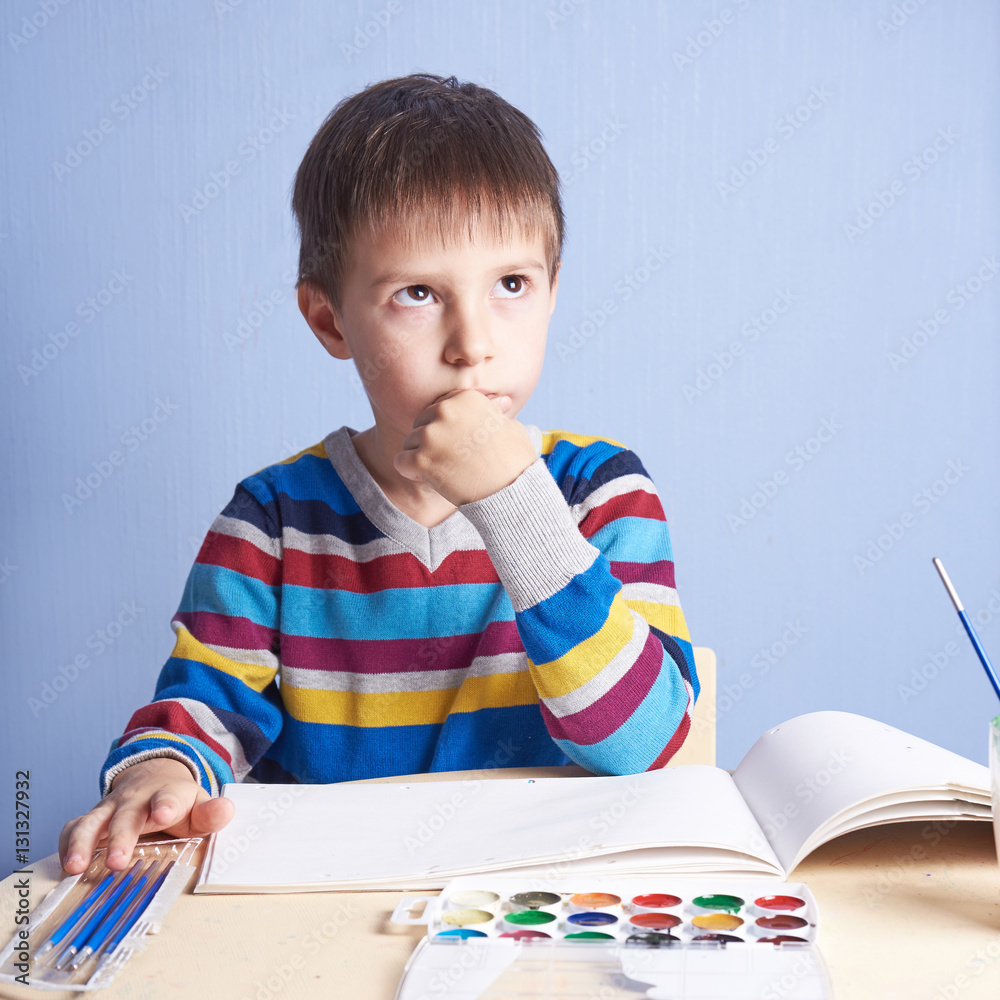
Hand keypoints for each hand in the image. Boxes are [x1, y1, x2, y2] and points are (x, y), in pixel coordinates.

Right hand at [58, 757, 234, 873]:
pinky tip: (64, 866)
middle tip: (117, 861)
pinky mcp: (93, 819)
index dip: (166, 805)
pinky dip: (66, 844)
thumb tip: (227, 810)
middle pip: (127, 815)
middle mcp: (136, 800)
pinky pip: (73, 827)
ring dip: (82, 843)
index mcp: (169, 795)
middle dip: (121, 837)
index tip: (164, 814)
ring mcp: (112, 808)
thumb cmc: (179, 803)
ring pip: (93, 821)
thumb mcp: (198, 807)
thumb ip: (211, 813)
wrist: (154, 778)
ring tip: (75, 867)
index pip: (169, 797)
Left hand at [394, 389, 537, 505]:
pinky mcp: (421, 460)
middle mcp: (445, 411)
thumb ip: (494, 412)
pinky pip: (400, 462)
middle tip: (451, 459)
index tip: (459, 442)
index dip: (446, 427)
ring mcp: (431, 435)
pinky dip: (411, 472)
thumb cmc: (515, 460)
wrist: (512, 489)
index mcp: (464, 398)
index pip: (438, 408)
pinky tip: (430, 478)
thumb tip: (501, 402)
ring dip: (422, 457)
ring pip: (409, 443)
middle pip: (421, 423)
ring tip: (445, 470)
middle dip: (431, 441)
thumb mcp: (509, 426)